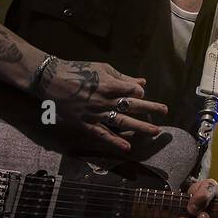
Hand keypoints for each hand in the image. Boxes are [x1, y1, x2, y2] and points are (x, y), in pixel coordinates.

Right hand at [37, 59, 168, 155]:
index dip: (139, 93)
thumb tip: (142, 83)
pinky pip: (102, 134)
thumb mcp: (101, 68)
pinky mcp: (86, 123)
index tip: (139, 95)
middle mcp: (106, 100)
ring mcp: (96, 113)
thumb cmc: (78, 71)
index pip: (133, 91)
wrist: (51, 80)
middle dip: (151, 108)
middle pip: (133, 106)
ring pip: (123, 121)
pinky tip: (127, 148)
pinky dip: (114, 142)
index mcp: (110, 84)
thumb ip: (122, 77)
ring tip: (156, 131)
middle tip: (165, 111)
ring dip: (141, 127)